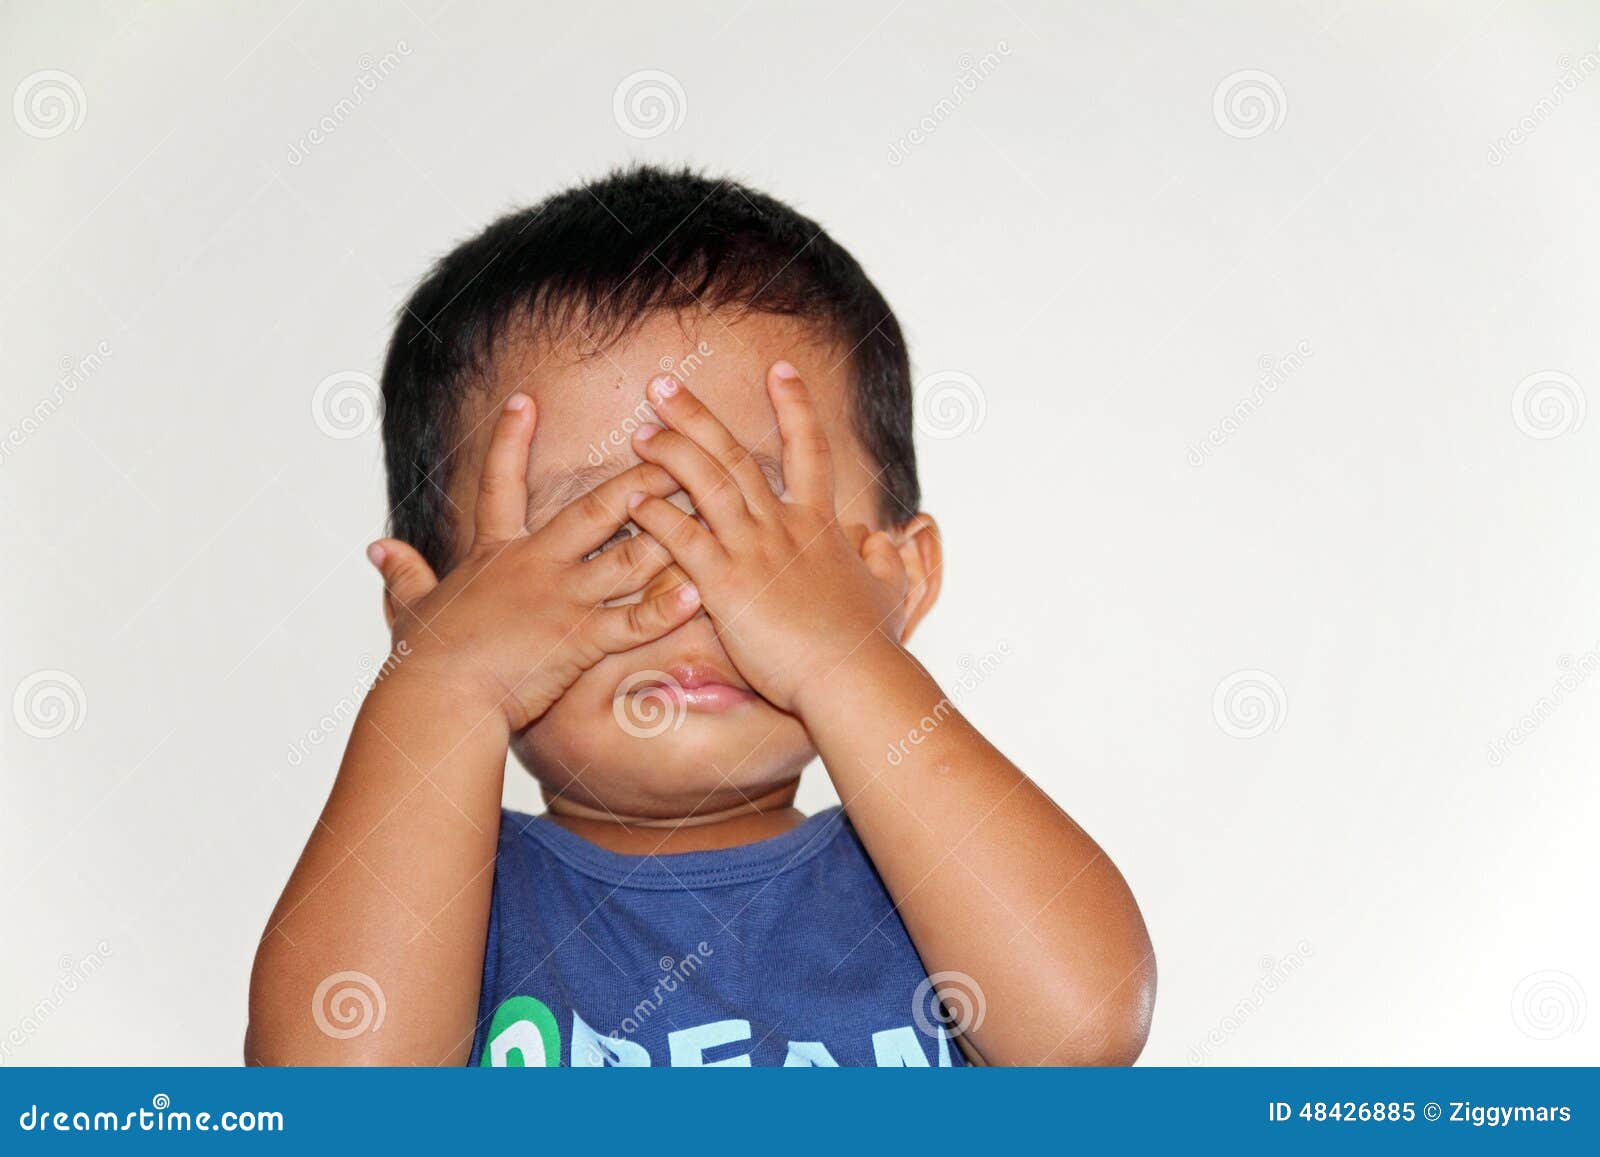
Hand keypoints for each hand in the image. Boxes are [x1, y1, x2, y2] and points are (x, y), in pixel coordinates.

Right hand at [366, 393, 702, 730]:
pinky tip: (698, 593)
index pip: (501, 484)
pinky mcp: (579, 641)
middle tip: (675, 448)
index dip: (510, 439)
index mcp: (496, 553)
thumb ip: (403, 576)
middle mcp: (536, 566)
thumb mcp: (410, 610)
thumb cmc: (424, 660)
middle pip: (597, 510)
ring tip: (710, 510)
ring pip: (628, 558)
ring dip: (672, 533)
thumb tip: (378, 549)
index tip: (527, 398)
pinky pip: (632, 622)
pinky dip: (666, 610)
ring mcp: (562, 601)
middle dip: (641, 477)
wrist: (436, 699)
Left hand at [624, 362, 909, 714]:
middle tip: (662, 383)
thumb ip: (885, 561)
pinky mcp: (727, 585)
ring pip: (707, 483)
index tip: (779, 367)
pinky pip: (683, 538)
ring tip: (639, 431)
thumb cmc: (871, 644)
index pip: (809, 448)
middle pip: (737, 453)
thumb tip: (885, 542)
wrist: (853, 677)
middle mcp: (784, 526)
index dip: (795, 404)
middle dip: (696, 414)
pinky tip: (631, 501)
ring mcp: (754, 552)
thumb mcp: (889, 592)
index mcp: (821, 525)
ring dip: (670, 452)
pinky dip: (656, 516)